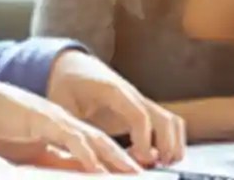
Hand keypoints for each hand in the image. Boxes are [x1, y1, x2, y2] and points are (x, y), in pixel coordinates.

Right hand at [0, 78, 143, 173]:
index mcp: (66, 130)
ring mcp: (57, 120)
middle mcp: (67, 122)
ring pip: (94, 139)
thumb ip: (54, 160)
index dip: (116, 160)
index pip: (98, 147)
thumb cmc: (4, 128)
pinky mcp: (44, 121)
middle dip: (125, 159)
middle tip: (145, 173)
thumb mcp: (33, 153)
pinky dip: (84, 154)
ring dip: (115, 156)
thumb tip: (75, 173)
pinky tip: (96, 166)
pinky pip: (69, 139)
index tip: (133, 175)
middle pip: (104, 142)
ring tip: (132, 171)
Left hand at [47, 49, 186, 166]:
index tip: (140, 160)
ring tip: (158, 164)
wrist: (73, 66)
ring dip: (172, 145)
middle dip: (167, 146)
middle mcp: (133, 96)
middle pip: (165, 119)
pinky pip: (166, 124)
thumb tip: (82, 155)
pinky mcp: (142, 110)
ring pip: (171, 122)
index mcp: (114, 91)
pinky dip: (168, 142)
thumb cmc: (66, 86)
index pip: (139, 116)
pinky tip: (150, 158)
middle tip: (153, 166)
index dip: (144, 140)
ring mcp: (141, 102)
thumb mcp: (62, 106)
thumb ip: (73, 129)